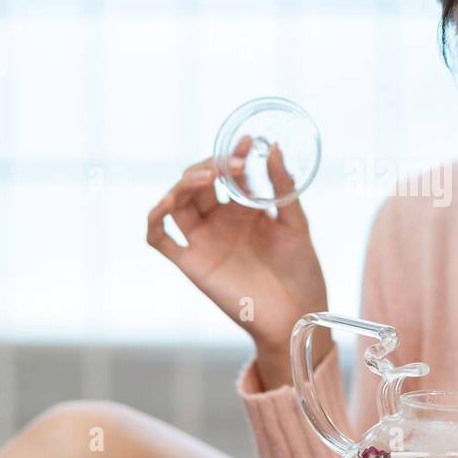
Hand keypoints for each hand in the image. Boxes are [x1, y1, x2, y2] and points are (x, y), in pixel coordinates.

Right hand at [146, 136, 330, 387]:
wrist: (297, 315)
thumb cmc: (302, 272)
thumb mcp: (296, 223)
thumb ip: (283, 187)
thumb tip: (272, 148)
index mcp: (245, 210)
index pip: (229, 174)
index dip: (233, 154)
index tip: (248, 141)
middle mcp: (220, 222)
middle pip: (198, 184)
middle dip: (209, 166)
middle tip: (230, 163)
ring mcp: (203, 241)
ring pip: (176, 203)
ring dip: (184, 184)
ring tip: (207, 176)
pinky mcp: (191, 263)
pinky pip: (159, 238)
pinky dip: (156, 218)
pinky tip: (169, 203)